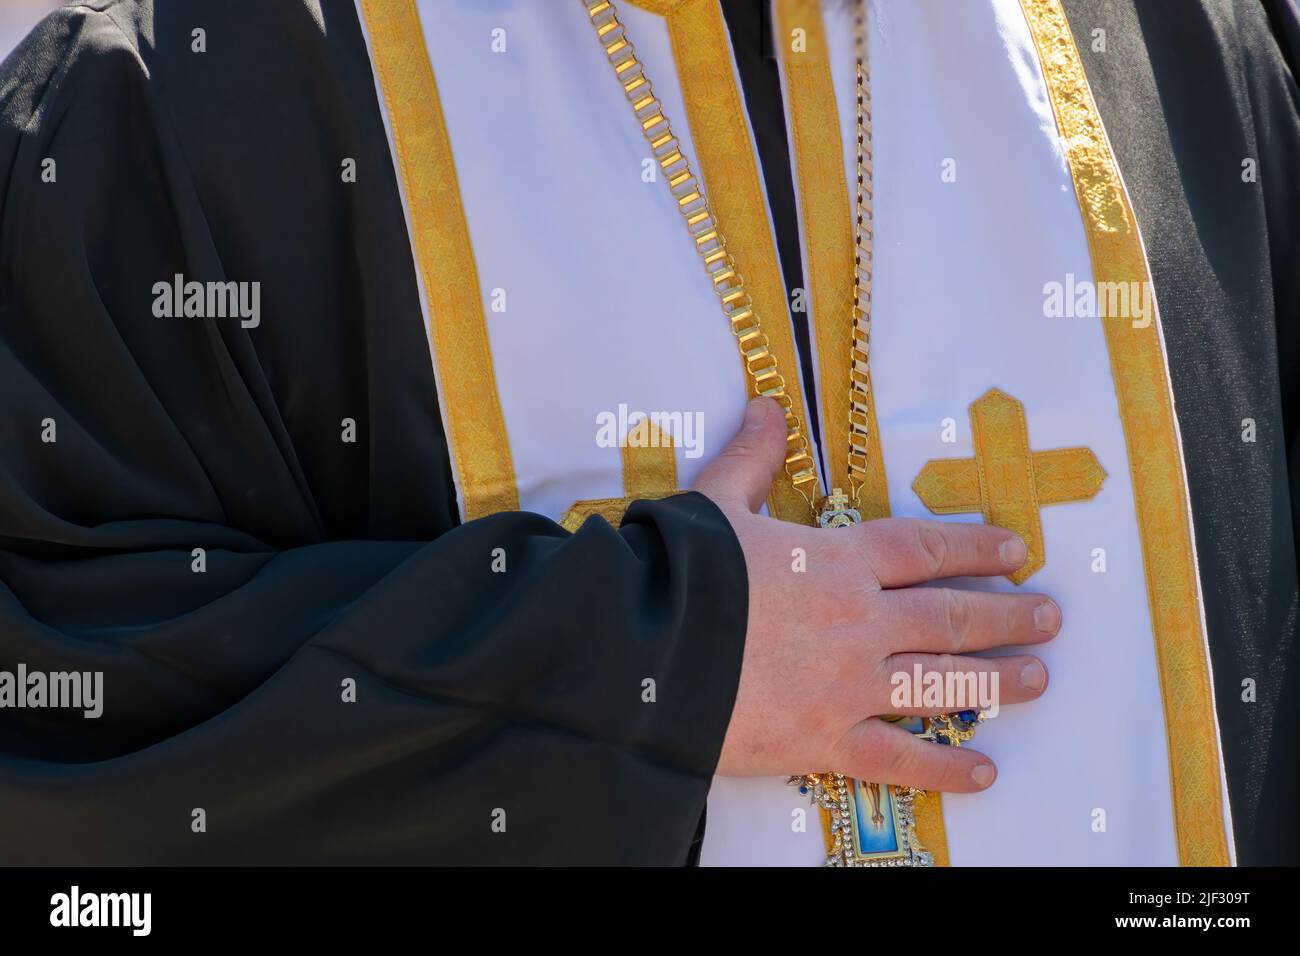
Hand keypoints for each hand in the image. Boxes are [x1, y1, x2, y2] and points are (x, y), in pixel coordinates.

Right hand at [693, 397, 1060, 791]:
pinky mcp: (827, 740)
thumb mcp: (713, 504)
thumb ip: (750, 458)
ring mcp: (850, 684)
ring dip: (998, 681)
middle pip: (951, 615)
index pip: (924, 547)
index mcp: (837, 560)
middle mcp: (860, 620)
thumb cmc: (679, 574)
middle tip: (1050, 618)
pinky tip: (985, 773)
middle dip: (1008, 615)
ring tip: (1039, 678)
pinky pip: (899, 758)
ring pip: (943, 682)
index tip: (1017, 550)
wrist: (644, 652)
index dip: (974, 545)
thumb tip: (766, 407)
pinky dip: (944, 769)